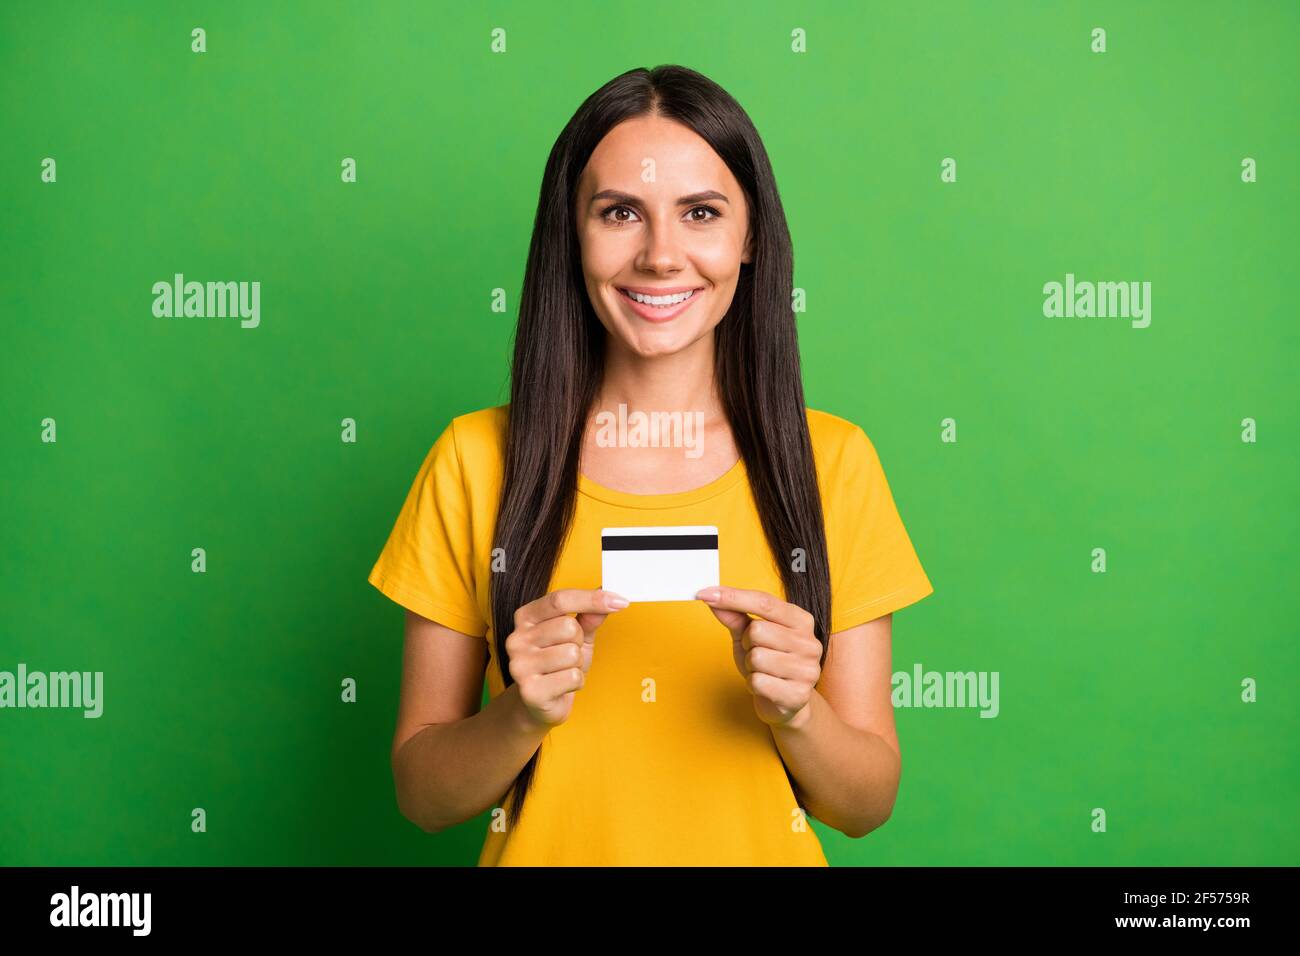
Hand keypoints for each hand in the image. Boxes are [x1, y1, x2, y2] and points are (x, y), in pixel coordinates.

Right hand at [507, 588, 628, 728]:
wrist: (539, 703)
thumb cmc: (558, 664)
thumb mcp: (577, 635)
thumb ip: (590, 615)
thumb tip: (610, 596)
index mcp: (526, 618)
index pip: (560, 599)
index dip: (592, 599)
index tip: (620, 601)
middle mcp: (516, 638)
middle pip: (568, 627)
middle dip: (578, 641)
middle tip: (568, 654)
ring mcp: (519, 665)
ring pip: (572, 653)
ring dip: (577, 664)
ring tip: (564, 670)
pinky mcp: (529, 690)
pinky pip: (572, 677)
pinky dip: (576, 682)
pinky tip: (562, 686)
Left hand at [695, 586, 821, 726]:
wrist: (785, 703)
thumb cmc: (769, 663)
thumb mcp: (749, 635)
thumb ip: (734, 614)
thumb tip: (711, 595)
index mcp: (801, 621)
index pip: (764, 602)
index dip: (733, 597)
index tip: (705, 593)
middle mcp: (809, 642)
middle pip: (757, 630)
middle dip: (747, 643)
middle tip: (755, 653)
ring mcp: (807, 669)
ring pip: (756, 657)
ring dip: (750, 666)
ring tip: (762, 670)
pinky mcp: (798, 694)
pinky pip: (758, 682)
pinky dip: (753, 684)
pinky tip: (765, 686)